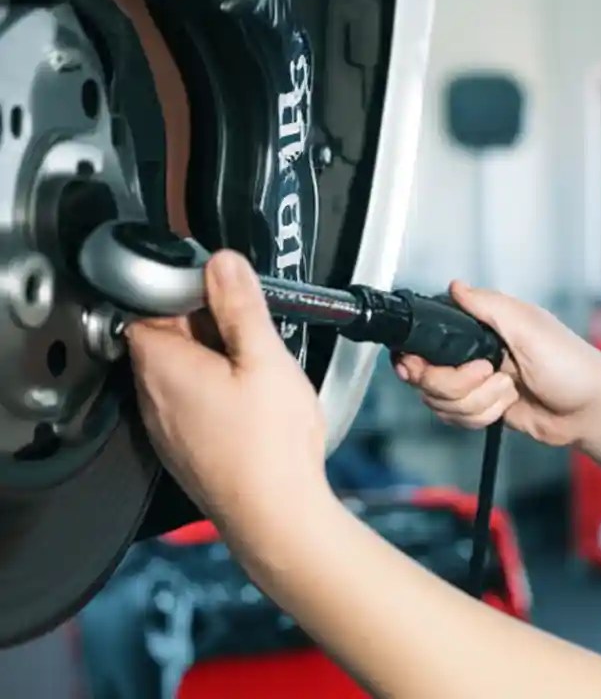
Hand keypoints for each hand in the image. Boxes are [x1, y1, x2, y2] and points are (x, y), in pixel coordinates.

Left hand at [125, 250, 327, 524]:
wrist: (275, 514)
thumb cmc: (270, 444)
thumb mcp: (265, 358)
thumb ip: (241, 306)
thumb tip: (222, 264)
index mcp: (163, 364)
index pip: (147, 304)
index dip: (184, 291)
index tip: (223, 292)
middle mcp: (152, 397)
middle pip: (163, 339)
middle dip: (203, 326)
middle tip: (249, 333)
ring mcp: (165, 428)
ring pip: (179, 374)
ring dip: (211, 363)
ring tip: (255, 372)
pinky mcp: (184, 451)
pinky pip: (191, 407)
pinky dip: (215, 396)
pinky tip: (251, 406)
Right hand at [393, 281, 600, 446]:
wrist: (589, 409)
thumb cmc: (570, 365)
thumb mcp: (529, 326)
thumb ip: (488, 305)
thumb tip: (456, 286)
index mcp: (483, 328)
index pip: (429, 339)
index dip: (419, 358)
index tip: (422, 366)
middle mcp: (475, 354)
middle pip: (427, 377)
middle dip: (456, 383)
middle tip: (489, 373)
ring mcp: (478, 384)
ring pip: (441, 402)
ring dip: (477, 401)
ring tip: (509, 390)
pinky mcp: (484, 409)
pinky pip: (458, 419)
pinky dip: (481, 416)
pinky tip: (506, 406)